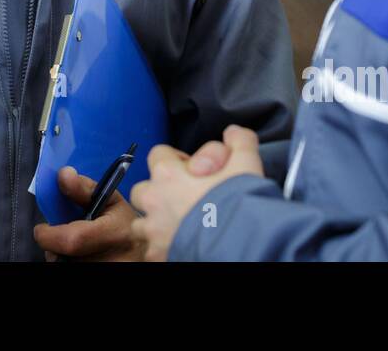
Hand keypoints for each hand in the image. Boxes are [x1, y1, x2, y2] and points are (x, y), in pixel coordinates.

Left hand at [33, 166, 143, 260]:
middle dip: (56, 245)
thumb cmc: (125, 224)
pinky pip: (68, 270)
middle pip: (63, 256)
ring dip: (62, 256)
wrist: (142, 252)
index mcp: (116, 233)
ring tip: (78, 246)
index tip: (42, 229)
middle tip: (65, 235)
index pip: (72, 240)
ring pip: (64, 264)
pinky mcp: (97, 277)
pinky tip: (82, 256)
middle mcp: (112, 259)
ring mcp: (105, 270)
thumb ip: (84, 189)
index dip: (49, 235)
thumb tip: (63, 174)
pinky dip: (69, 262)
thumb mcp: (111, 201)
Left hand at [130, 125, 263, 260]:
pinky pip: (151, 250)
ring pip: (141, 222)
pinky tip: (180, 243)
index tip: (193, 171)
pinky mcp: (159, 254)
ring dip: (155, 222)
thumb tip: (233, 133)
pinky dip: (161, 247)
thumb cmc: (238, 204)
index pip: (158, 154)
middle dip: (158, 192)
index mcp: (168, 174)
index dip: (175, 159)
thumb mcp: (246, 162)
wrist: (240, 244)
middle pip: (142, 189)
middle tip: (182, 198)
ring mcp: (154, 231)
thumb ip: (238, 140)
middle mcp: (154, 201)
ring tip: (178, 225)